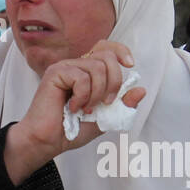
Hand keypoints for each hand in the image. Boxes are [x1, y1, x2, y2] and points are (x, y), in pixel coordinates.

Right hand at [3, 40, 147, 183]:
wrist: (48, 141)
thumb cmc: (71, 130)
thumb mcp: (106, 118)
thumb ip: (122, 105)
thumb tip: (141, 90)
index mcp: (87, 72)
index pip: (106, 48)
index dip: (121, 52)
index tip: (130, 66)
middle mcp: (76, 65)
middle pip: (107, 56)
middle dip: (114, 81)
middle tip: (106, 103)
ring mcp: (65, 67)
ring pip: (97, 67)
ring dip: (98, 93)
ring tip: (86, 108)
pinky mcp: (55, 72)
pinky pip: (82, 77)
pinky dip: (83, 96)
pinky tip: (72, 107)